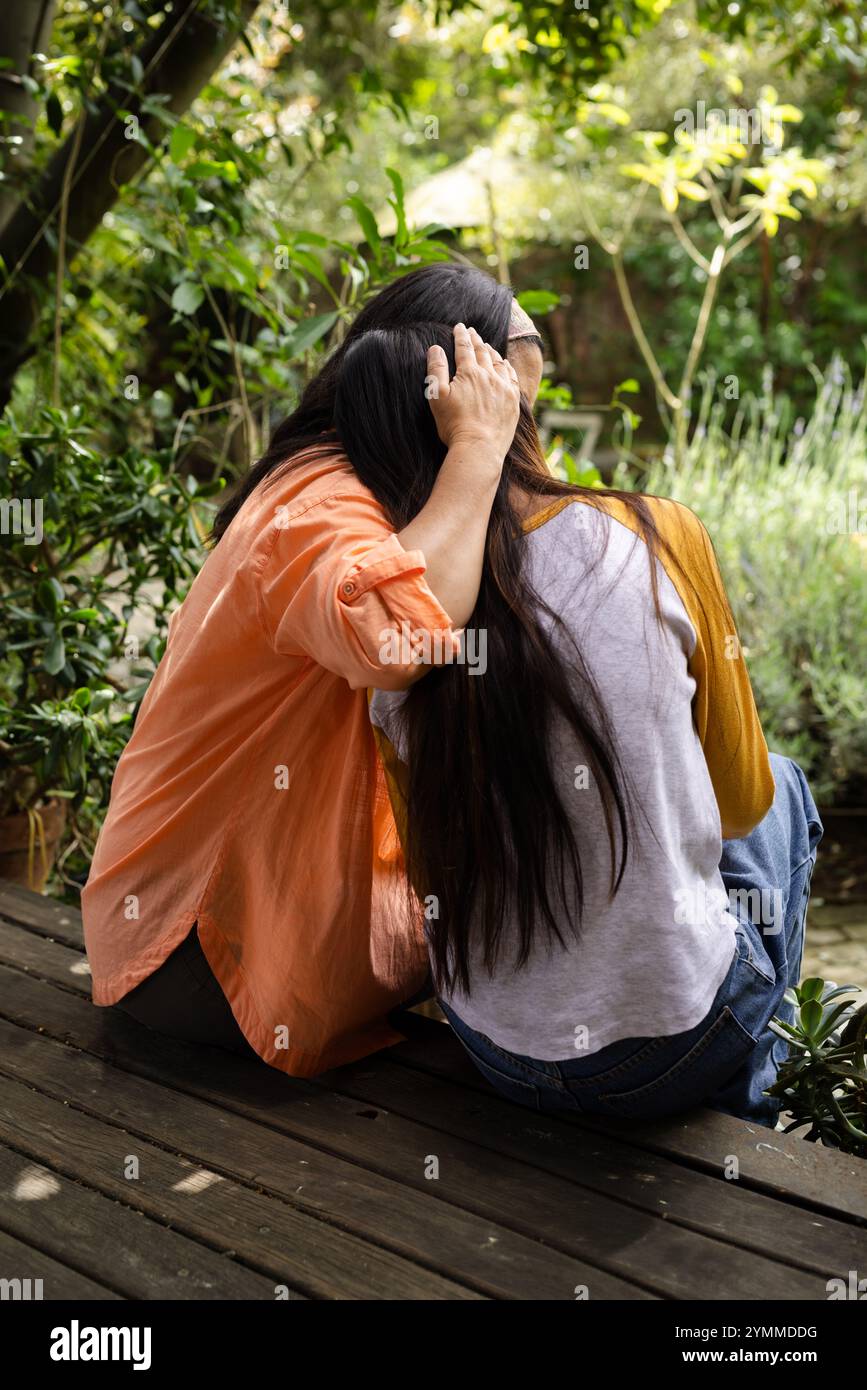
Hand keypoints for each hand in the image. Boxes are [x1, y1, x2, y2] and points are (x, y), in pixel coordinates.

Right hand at [426, 323, 520, 460]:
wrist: (479, 447)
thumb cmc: (454, 425)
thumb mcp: (437, 397)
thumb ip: (436, 370)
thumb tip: (434, 348)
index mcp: (468, 373)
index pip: (464, 347)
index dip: (461, 335)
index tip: (459, 327)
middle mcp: (489, 376)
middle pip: (482, 351)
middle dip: (476, 339)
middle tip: (472, 331)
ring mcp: (504, 388)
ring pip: (498, 362)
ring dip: (491, 351)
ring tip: (487, 346)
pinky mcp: (513, 401)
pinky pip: (512, 377)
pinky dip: (508, 367)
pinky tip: (505, 365)